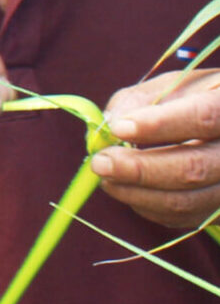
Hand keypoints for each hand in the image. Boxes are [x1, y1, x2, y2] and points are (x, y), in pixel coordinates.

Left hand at [92, 68, 219, 231]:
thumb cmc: (194, 100)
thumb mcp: (172, 86)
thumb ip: (139, 100)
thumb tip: (110, 126)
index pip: (203, 118)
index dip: (158, 126)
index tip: (119, 129)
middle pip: (194, 168)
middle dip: (139, 169)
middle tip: (100, 162)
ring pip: (186, 200)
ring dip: (136, 193)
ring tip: (105, 176)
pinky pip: (182, 216)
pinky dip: (147, 205)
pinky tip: (127, 189)